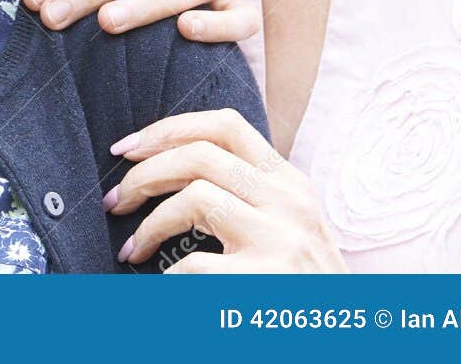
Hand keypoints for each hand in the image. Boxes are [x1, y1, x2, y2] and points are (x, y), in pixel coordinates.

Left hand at [105, 108, 346, 272]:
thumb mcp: (287, 224)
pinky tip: (168, 286)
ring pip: (193, 198)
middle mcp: (290, 202)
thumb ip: (245, 190)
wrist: (344, 335)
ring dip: (149, 226)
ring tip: (134, 249)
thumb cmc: (301, 284)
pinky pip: (194, 265)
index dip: (167, 128)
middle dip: (142, 174)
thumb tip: (166, 163)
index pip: (224, 126)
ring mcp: (282, 240)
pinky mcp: (267, 281)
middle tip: (116, 200)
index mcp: (290, 182)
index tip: (129, 148)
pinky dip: (170, 276)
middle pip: (198, 156)